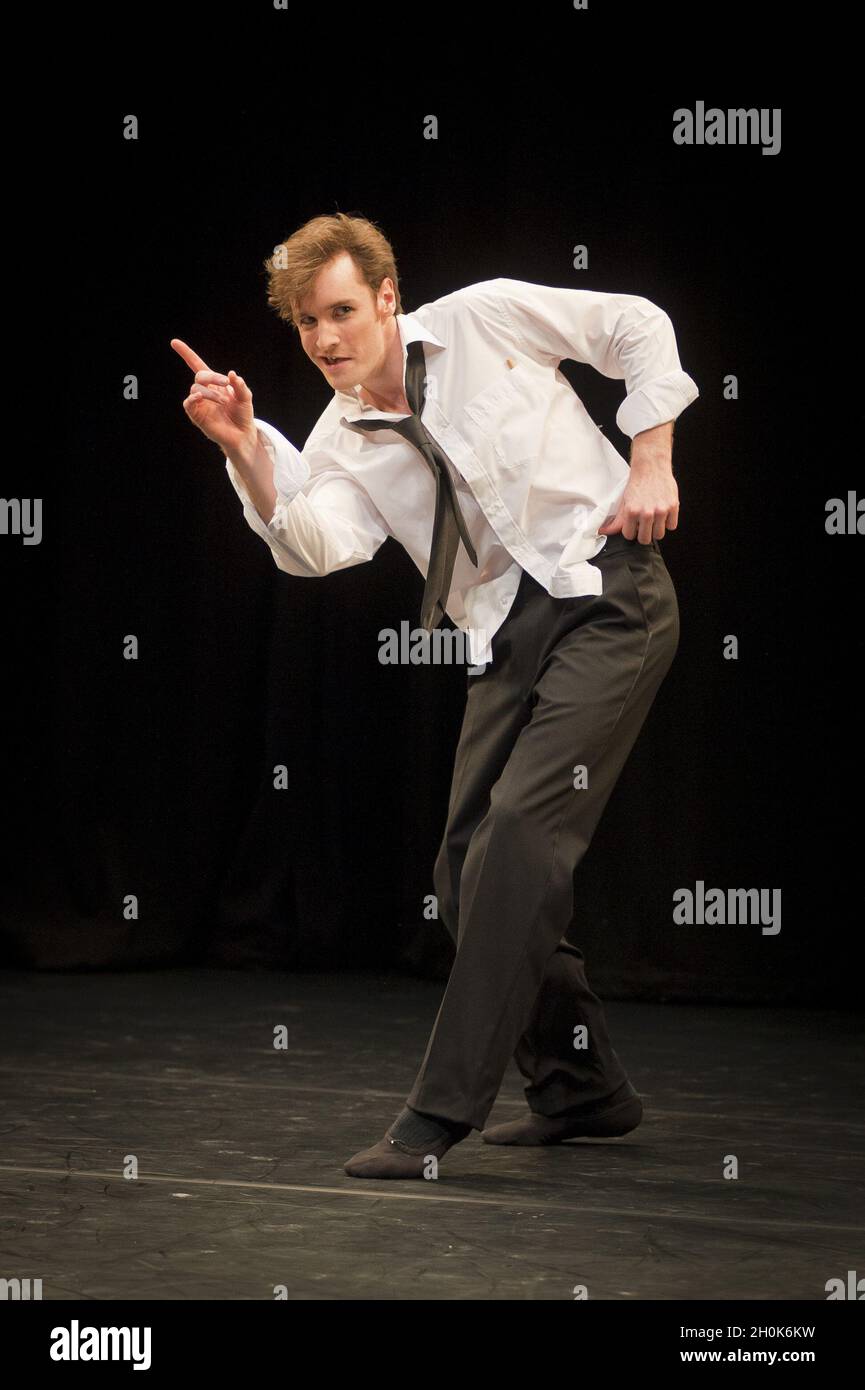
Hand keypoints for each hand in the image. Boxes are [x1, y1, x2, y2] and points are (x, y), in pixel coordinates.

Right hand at [171, 338, 255, 457]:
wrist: (243, 434)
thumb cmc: (243, 415)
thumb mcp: (245, 397)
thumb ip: (240, 385)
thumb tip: (232, 374)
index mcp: (214, 383)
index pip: (197, 365)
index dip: (186, 354)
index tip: (174, 342)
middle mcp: (205, 391)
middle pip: (200, 376)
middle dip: (213, 377)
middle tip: (226, 384)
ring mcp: (200, 403)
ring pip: (196, 388)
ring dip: (210, 392)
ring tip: (223, 402)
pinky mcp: (197, 416)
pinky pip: (188, 404)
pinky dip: (192, 398)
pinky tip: (199, 397)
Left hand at [599, 456, 679, 542]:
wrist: (651, 467)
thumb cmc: (637, 484)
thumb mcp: (624, 502)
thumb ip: (617, 520)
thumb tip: (603, 531)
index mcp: (631, 511)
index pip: (629, 536)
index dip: (631, 532)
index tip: (633, 526)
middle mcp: (646, 512)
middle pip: (645, 539)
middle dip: (644, 534)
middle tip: (644, 525)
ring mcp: (661, 510)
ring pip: (659, 535)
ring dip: (656, 529)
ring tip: (654, 519)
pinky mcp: (673, 506)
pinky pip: (672, 526)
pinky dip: (668, 522)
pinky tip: (663, 514)